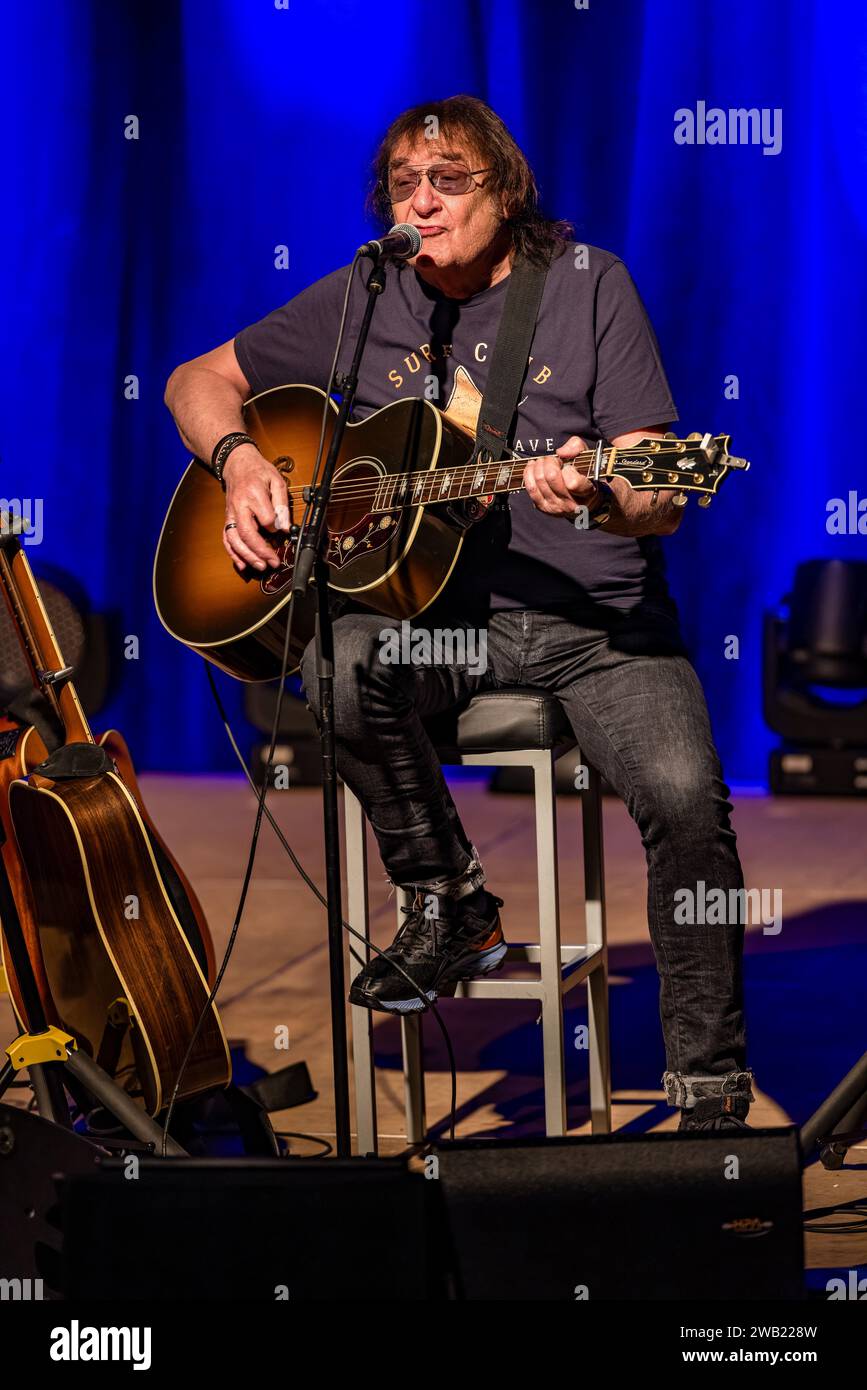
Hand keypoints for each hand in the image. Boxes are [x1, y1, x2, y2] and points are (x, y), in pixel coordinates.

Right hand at [222, 445, 290, 571]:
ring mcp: (231, 514)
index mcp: (254, 494)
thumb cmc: (258, 471)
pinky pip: (227, 539)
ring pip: (235, 539)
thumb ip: (282, 504)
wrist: (236, 464)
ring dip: (247, 555)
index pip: (266, 518)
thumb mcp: (276, 480)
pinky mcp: (228, 519)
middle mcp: (240, 506)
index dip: (275, 528)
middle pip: (247, 532)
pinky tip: (242, 564)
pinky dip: (233, 553)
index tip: (282, 531)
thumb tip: (286, 528)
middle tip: (273, 562)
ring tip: (260, 566)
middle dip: (260, 551)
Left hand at [523, 436, 599, 516]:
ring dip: (539, 465)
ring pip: (539, 480)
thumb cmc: (583, 476)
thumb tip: (561, 453)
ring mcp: (556, 507)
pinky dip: (529, 473)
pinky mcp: (543, 508)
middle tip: (553, 460)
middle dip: (550, 462)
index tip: (568, 466)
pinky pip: (530, 487)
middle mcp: (571, 503)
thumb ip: (577, 447)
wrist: (581, 500)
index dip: (568, 469)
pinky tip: (534, 467)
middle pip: (551, 477)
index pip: (573, 483)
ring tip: (544, 462)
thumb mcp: (587, 458)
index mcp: (586, 492)